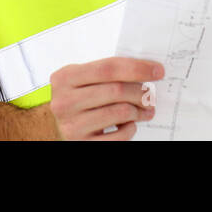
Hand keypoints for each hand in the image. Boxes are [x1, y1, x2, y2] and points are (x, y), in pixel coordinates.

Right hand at [48, 57, 162, 140]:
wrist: (54, 125)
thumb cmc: (75, 99)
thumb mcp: (81, 79)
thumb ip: (104, 72)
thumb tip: (143, 69)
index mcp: (65, 78)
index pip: (108, 68)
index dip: (136, 68)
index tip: (156, 70)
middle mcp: (65, 101)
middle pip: (116, 90)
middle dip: (140, 91)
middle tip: (151, 94)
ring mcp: (73, 124)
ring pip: (120, 112)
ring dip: (139, 110)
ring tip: (145, 110)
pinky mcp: (83, 143)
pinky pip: (119, 135)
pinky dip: (130, 128)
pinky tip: (130, 124)